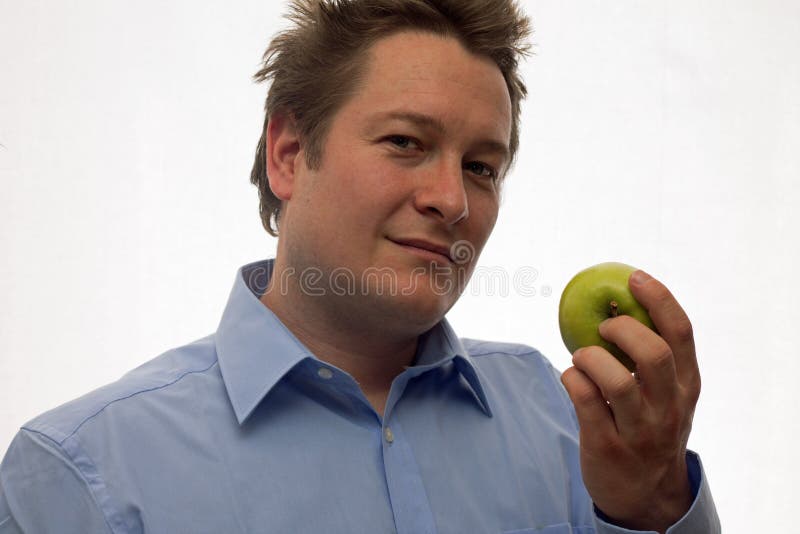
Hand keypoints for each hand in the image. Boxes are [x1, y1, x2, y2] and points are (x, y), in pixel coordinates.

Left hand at [560, 270, 700, 532]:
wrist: (646, 495)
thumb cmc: (650, 429)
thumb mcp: (667, 396)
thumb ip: (654, 359)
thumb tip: (618, 305)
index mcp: (687, 387)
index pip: (681, 334)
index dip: (659, 299)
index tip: (635, 278)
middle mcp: (669, 408)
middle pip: (653, 354)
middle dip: (623, 331)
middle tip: (604, 327)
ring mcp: (640, 431)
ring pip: (616, 381)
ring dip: (590, 358)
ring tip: (583, 358)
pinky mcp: (607, 446)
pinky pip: (585, 401)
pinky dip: (571, 380)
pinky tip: (571, 378)